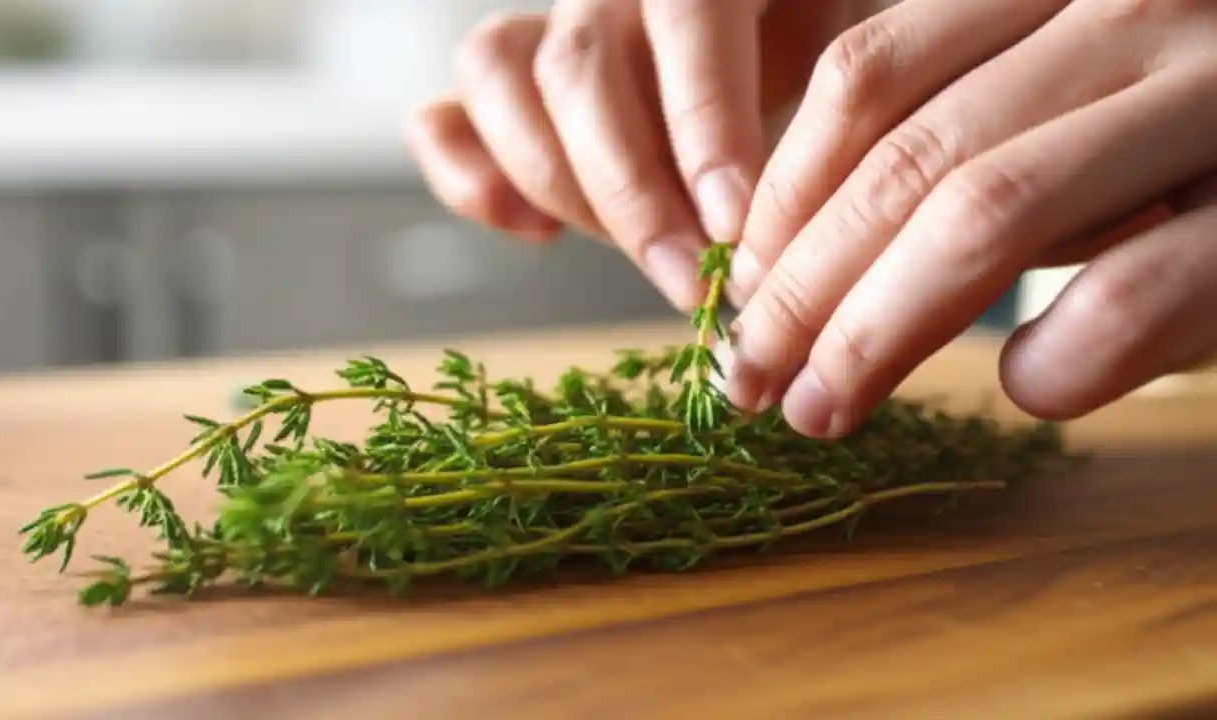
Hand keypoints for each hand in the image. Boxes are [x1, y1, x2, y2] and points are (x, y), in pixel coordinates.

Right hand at [405, 1, 864, 310]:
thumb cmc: (807, 43)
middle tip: (686, 281)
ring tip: (639, 257)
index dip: (704, 121)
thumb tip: (784, 226)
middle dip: (629, 193)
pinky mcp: (500, 82)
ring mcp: (544, 23)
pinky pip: (441, 117)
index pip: (688, 13)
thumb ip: (825, 102)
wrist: (766, 19)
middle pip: (577, 66)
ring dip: (559, 189)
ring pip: (497, 77)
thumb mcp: (841, 50)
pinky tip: (537, 234)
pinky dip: (469, 182)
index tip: (732, 226)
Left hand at [726, 0, 1216, 436]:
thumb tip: (786, 251)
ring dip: (875, 333)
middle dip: (802, 284)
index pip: (868, 75)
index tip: (734, 286)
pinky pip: (1131, 297)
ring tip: (818, 408)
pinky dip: (1052, 361)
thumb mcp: (1068, 97)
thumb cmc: (1188, 136)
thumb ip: (960, 130)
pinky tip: (1025, 383)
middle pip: (909, 156)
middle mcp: (1138, 8)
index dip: (781, 193)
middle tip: (745, 375)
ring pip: (988, 215)